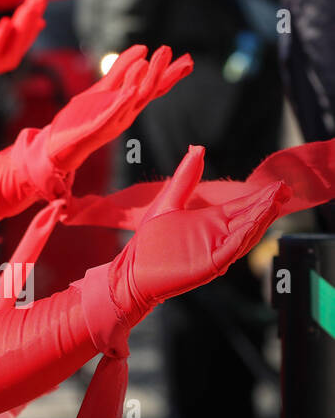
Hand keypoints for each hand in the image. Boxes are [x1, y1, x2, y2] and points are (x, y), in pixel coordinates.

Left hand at [35, 44, 191, 176]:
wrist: (58, 145)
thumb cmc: (82, 118)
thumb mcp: (103, 88)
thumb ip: (121, 70)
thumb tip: (142, 48)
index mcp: (129, 103)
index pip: (154, 86)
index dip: (170, 74)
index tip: (188, 60)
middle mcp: (127, 112)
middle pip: (149, 90)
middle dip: (161, 72)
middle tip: (167, 50)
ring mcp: (115, 120)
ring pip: (135, 99)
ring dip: (143, 80)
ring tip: (149, 60)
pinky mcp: (99, 127)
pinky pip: (114, 113)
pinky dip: (124, 101)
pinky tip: (131, 90)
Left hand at [108, 147, 289, 321]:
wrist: (132, 269)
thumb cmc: (149, 241)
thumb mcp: (169, 202)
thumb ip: (185, 178)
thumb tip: (197, 148)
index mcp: (211, 221)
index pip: (242, 207)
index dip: (260, 197)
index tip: (278, 185)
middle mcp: (219, 235)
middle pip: (250, 219)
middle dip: (268, 205)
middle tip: (285, 189)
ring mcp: (216, 250)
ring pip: (246, 233)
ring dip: (261, 218)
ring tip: (275, 202)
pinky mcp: (210, 264)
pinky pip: (232, 248)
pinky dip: (244, 236)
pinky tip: (255, 223)